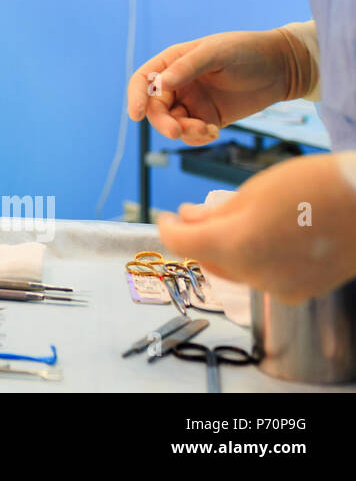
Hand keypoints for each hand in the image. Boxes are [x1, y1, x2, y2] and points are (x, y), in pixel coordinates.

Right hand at [127, 30, 306, 145]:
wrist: (284, 67)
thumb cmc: (248, 51)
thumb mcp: (217, 53)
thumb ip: (187, 67)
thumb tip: (159, 84)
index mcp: (173, 63)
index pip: (143, 80)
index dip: (135, 97)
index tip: (137, 115)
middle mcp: (178, 83)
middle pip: (156, 108)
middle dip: (163, 122)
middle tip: (177, 132)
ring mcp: (193, 102)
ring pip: (173, 124)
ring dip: (184, 131)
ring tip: (208, 130)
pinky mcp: (209, 118)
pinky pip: (193, 133)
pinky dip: (198, 137)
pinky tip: (215, 132)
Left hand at [158, 153, 355, 302]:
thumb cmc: (314, 188)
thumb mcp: (253, 191)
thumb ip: (213, 212)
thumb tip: (187, 219)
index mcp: (236, 247)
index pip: (181, 243)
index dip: (167, 228)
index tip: (167, 216)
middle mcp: (255, 276)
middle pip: (208, 259)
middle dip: (197, 237)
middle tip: (196, 214)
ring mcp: (280, 289)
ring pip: (235, 270)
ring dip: (226, 248)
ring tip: (235, 220)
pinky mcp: (301, 293)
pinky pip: (263, 277)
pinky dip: (255, 259)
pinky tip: (266, 237)